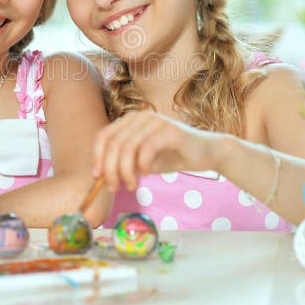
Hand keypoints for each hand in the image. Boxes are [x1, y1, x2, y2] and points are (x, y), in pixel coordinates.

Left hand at [92, 111, 218, 191]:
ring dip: (125, 171)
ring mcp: (156, 121)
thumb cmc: (172, 156)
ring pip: (128, 147)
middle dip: (110, 169)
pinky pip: (147, 149)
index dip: (97, 157)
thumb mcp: (142, 161)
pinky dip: (143, 166)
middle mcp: (142, 116)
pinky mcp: (170, 131)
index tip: (97, 177)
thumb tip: (100, 176)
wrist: (207, 153)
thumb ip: (124, 164)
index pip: (104, 135)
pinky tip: (146, 175)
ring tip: (131, 186)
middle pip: (114, 143)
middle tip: (114, 188)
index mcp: (131, 119)